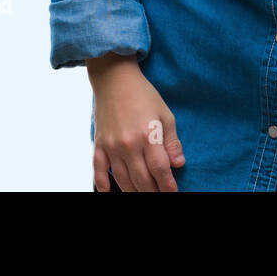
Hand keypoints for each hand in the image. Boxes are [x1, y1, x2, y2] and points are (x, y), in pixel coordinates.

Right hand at [87, 54, 185, 191]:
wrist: (115, 79)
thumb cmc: (143, 95)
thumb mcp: (164, 114)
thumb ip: (172, 141)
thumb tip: (178, 163)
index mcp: (147, 135)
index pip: (159, 168)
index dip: (167, 184)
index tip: (172, 192)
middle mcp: (128, 144)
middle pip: (141, 179)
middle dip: (152, 191)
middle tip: (159, 195)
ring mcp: (111, 146)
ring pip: (122, 179)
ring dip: (132, 191)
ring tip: (142, 196)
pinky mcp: (99, 144)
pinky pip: (98, 169)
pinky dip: (101, 184)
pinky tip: (108, 192)